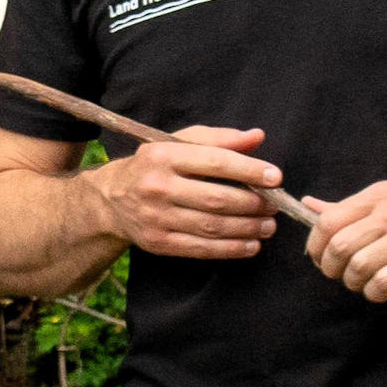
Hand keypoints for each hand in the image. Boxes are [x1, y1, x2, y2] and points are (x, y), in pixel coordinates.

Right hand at [91, 125, 284, 259]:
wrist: (111, 199)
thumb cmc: (155, 166)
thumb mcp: (178, 143)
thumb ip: (218, 139)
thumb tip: (257, 137)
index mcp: (163, 156)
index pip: (215, 162)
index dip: (249, 170)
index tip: (275, 177)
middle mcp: (157, 187)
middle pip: (217, 199)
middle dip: (254, 204)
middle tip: (275, 205)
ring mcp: (156, 218)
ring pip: (212, 226)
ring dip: (248, 228)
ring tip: (268, 225)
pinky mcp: (158, 243)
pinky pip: (201, 249)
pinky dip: (231, 249)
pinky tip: (251, 245)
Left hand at [302, 179, 386, 299]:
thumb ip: (350, 208)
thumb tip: (309, 206)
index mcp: (379, 195)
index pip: (328, 221)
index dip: (316, 247)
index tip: (323, 259)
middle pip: (339, 247)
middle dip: (332, 269)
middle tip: (343, 275)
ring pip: (359, 267)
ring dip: (355, 283)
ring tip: (366, 283)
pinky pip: (385, 283)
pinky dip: (376, 293)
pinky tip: (383, 291)